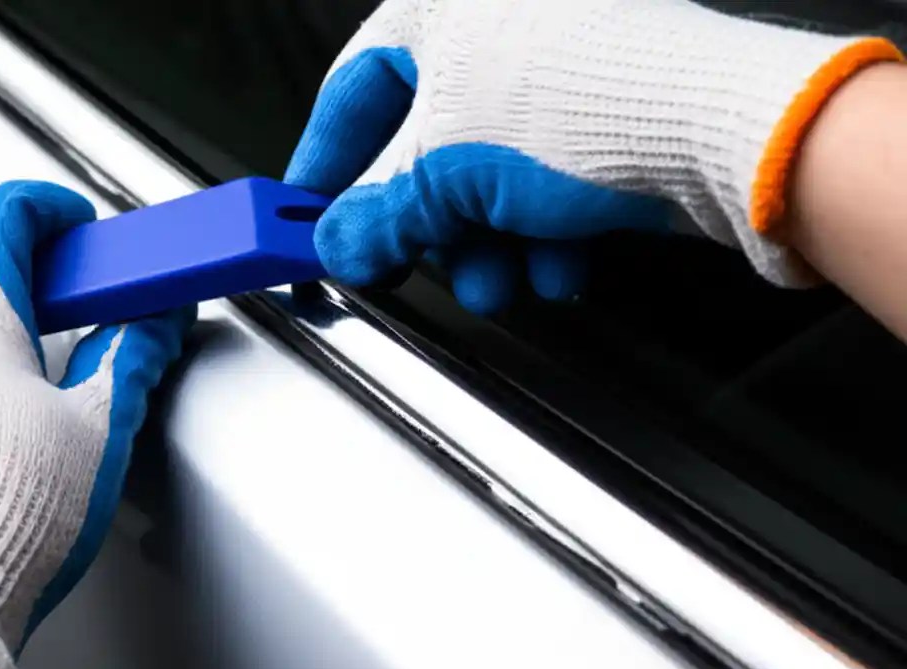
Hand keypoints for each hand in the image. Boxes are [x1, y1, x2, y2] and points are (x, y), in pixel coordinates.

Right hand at [286, 0, 898, 309]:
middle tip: (406, 265)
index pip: (351, 90)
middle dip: (423, 225)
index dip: (323, 163)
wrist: (721, 131)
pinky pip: (549, 182)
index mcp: (440, 10)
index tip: (308, 214)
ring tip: (497, 282)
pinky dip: (543, 233)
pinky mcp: (609, 116)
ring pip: (490, 175)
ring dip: (486, 244)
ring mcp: (559, 72)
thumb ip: (374, 216)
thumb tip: (336, 241)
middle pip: (425, 145)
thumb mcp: (440, 174)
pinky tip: (555, 267)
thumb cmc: (583, 107)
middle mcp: (500, 30)